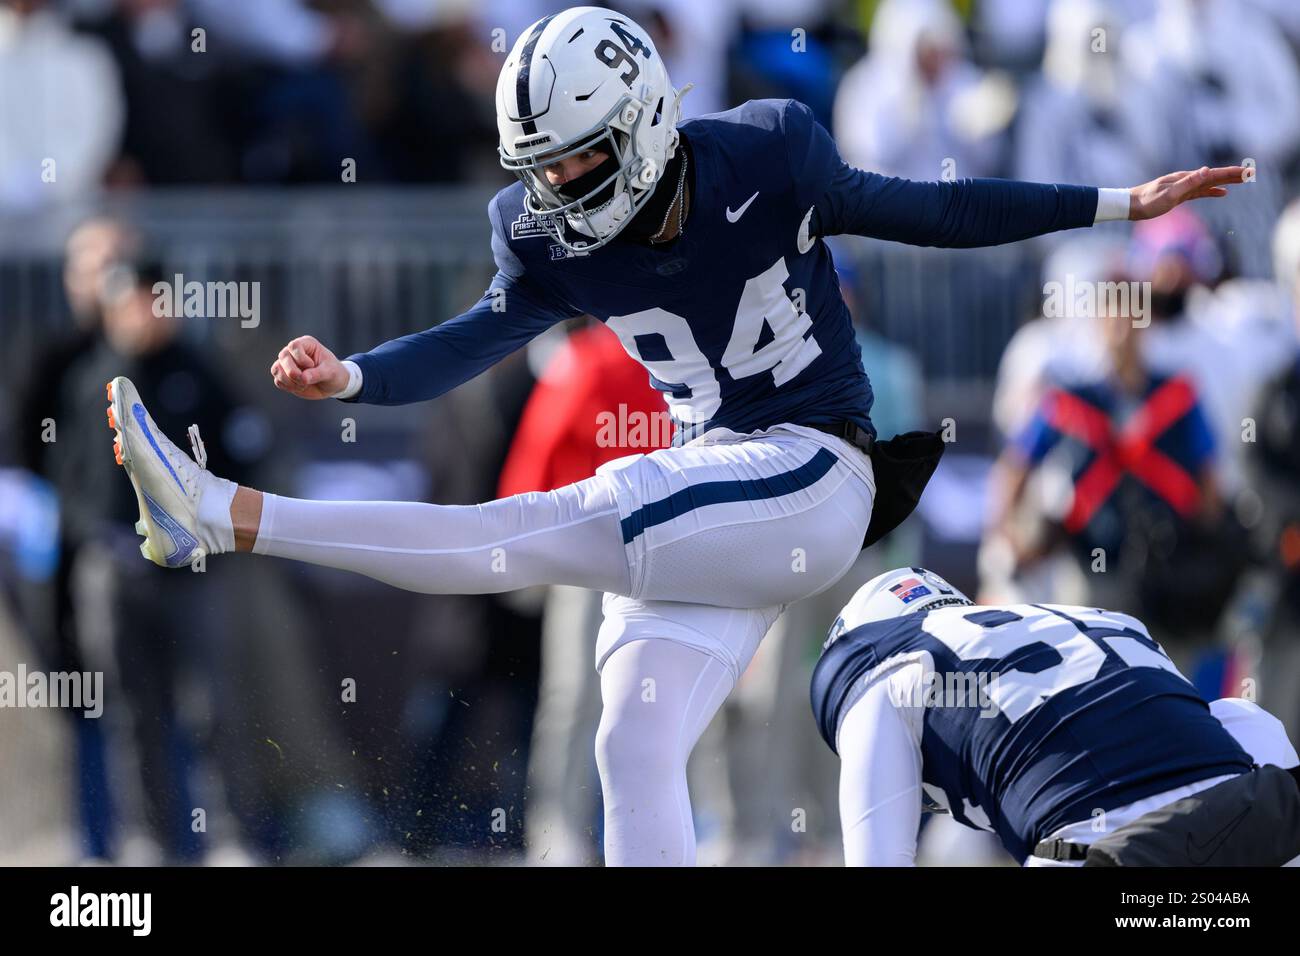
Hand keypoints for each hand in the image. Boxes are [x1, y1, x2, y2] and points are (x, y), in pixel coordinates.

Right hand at [270, 335, 347, 399]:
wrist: (333, 384)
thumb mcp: (330, 372)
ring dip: (288, 380)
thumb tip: (303, 378)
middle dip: (292, 371)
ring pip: (276, 369)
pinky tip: (300, 388)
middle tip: (304, 381)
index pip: (294, 346)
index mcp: (306, 344)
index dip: (300, 357)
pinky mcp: (285, 376)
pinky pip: (278, 381)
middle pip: (283, 356)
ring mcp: (288, 364)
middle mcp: (294, 352)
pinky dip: (287, 386)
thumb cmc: (334, 373)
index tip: (312, 365)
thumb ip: (317, 374)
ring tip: (303, 385)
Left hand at [1127, 165, 1247, 220]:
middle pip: (1215, 176)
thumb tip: (1207, 170)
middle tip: (1252, 173)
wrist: (1130, 206)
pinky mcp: (1180, 195)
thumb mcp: (1169, 194)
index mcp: (1186, 178)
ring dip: (1227, 181)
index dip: (1232, 173)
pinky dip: (1213, 191)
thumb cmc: (1147, 202)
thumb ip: (1188, 183)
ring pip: (1210, 183)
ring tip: (1243, 181)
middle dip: (1234, 175)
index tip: (1248, 172)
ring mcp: (1184, 187)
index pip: (1214, 174)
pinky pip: (1201, 192)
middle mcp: (1186, 179)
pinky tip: (1222, 193)